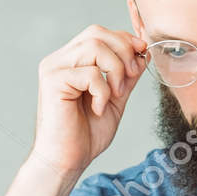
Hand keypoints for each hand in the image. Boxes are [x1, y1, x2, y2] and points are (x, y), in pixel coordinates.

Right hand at [28, 24, 148, 177]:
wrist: (66, 161)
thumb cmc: (85, 135)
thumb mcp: (114, 98)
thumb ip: (126, 75)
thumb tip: (143, 51)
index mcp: (70, 61)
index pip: (98, 34)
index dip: (123, 39)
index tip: (142, 53)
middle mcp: (58, 60)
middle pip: (96, 33)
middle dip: (123, 51)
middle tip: (131, 77)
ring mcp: (53, 69)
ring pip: (94, 47)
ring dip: (115, 70)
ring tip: (115, 95)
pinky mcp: (53, 82)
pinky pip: (90, 73)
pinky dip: (102, 91)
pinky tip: (97, 109)